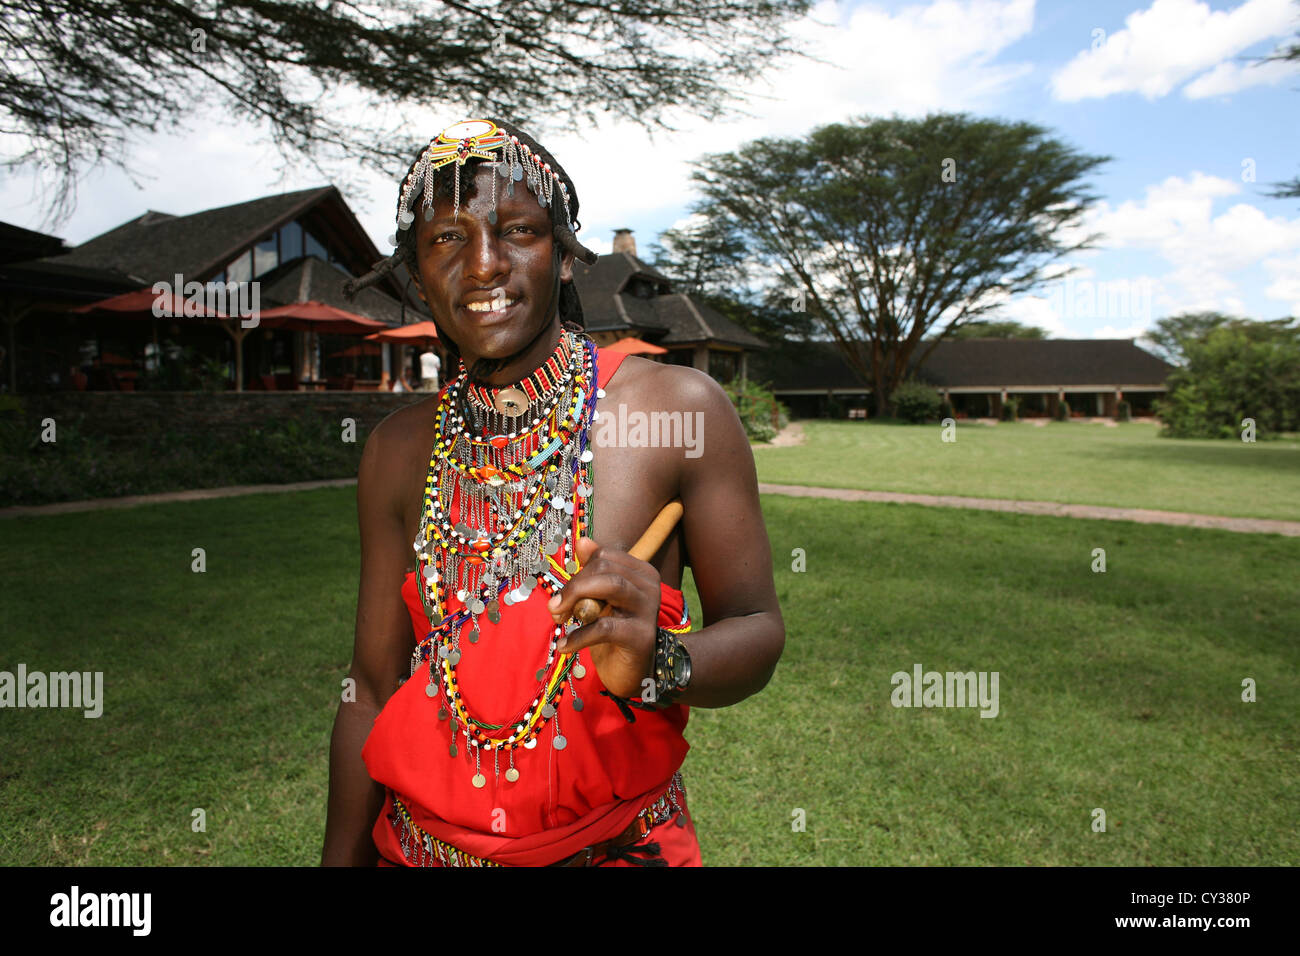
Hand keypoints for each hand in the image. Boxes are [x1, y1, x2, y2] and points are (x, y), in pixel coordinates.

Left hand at [546, 536, 659, 698]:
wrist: (634, 671)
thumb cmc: (616, 631)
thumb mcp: (602, 599)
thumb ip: (594, 571)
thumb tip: (582, 542)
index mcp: (641, 572)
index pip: (605, 555)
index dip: (579, 571)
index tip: (564, 595)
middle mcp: (649, 586)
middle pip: (606, 567)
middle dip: (574, 585)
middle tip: (556, 608)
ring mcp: (648, 610)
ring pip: (610, 586)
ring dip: (576, 600)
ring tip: (559, 619)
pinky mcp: (641, 636)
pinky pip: (605, 627)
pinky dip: (579, 636)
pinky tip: (565, 646)